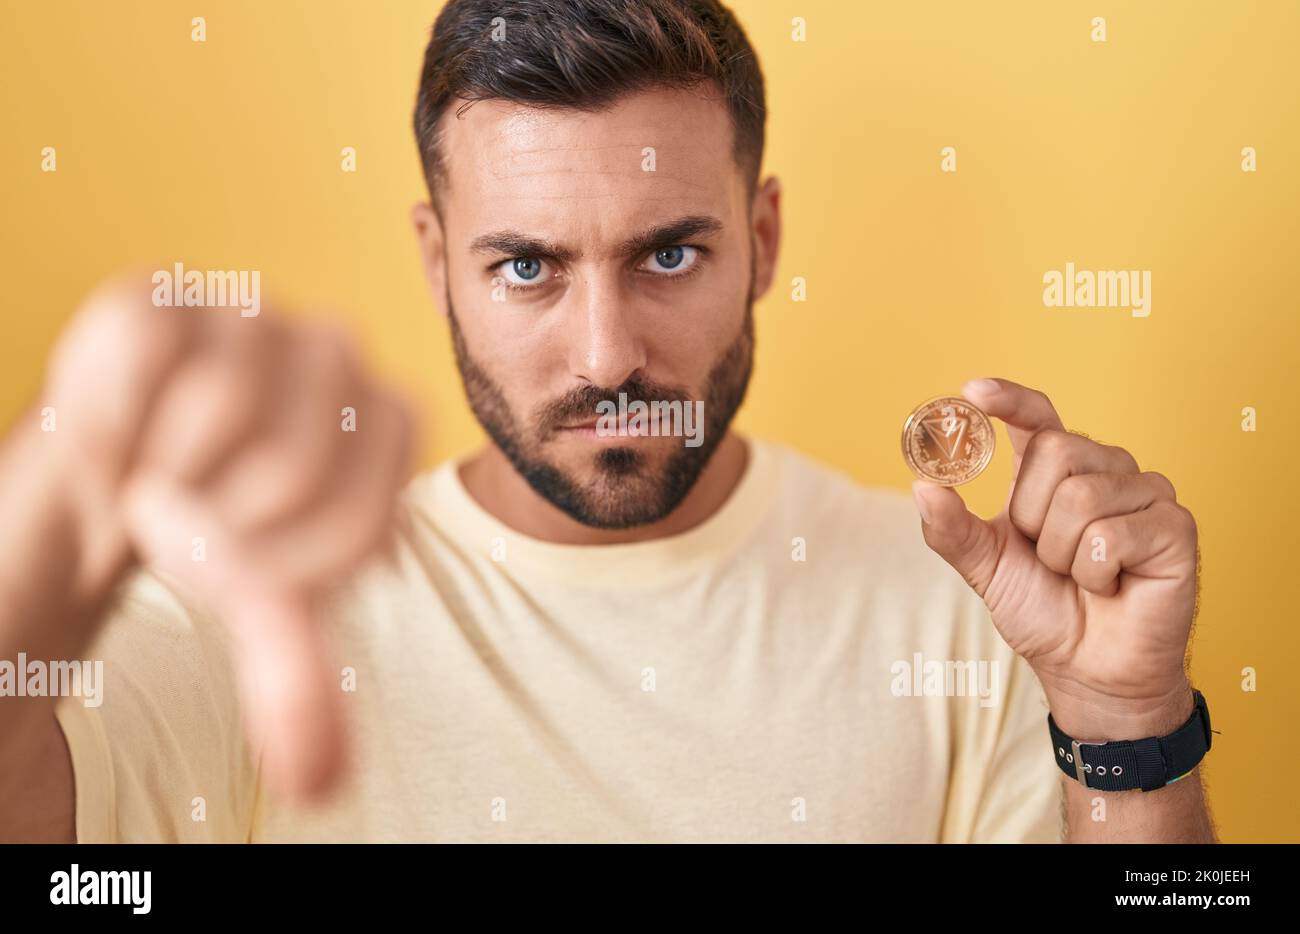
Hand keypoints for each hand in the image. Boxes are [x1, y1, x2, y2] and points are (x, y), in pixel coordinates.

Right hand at [42, 274, 415, 799]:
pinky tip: (123, 437)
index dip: (289, 572)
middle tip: (195, 523)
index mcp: (390, 417)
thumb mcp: (266, 605)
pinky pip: (147, 364)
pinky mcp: (164, 293)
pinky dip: (118, 430)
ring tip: (166, 478)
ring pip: (222, 410)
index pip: (363, 519)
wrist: (121, 479)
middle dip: (221, 529)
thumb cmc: (218, 531)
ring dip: (170, 480)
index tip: (248, 570)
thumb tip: (318, 785)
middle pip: (294, 465)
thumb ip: (299, 682)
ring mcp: (253, 310)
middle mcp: (337, 351)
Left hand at [911, 378, 1197, 739]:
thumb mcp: (985, 567)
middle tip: (1048, 557)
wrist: (1086, 670)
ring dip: (1063, 553)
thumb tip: (923, 487)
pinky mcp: (1176, 526)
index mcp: (1057, 472)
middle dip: (1032, 516)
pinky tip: (1110, 585)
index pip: (1038, 417)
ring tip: (1081, 575)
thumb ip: (952, 528)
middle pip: (1056, 451)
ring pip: (1081, 496)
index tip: (974, 391)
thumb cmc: (1043, 612)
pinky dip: (1095, 572)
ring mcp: (1145, 494)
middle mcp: (1105, 470)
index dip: (1009, 399)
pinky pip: (1112, 534)